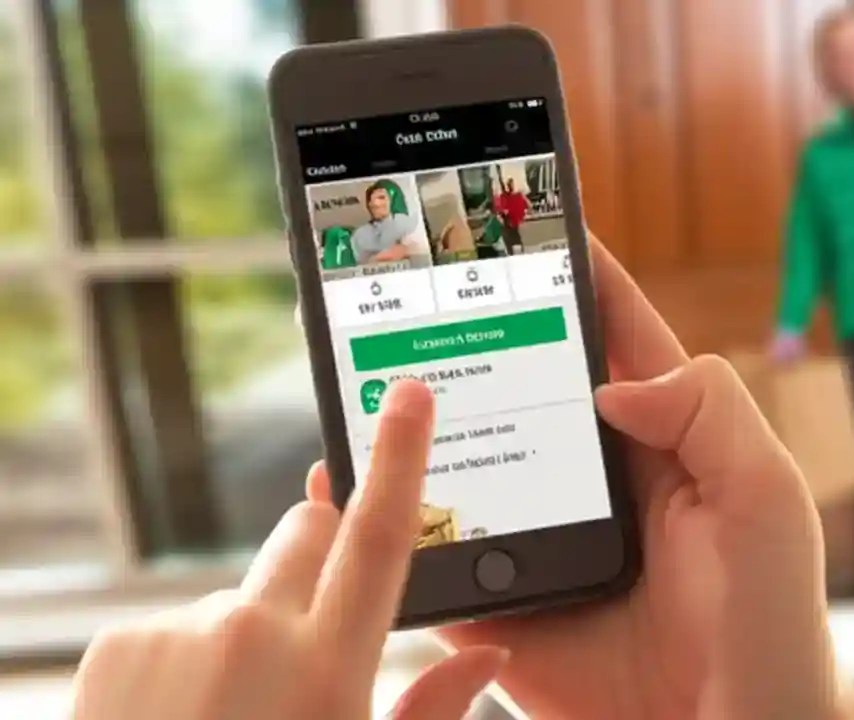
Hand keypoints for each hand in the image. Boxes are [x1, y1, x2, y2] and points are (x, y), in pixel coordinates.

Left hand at [72, 383, 507, 719]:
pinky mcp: (116, 645)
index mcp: (327, 668)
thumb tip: (491, 656)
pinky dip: (189, 657)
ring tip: (235, 716)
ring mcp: (177, 634)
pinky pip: (178, 626)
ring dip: (249, 630)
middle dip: (324, 552)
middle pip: (308, 533)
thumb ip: (429, 710)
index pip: (380, 537)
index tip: (409, 396)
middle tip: (320, 629)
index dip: (401, 459)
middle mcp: (251, 632)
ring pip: (241, 595)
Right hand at [337, 240, 853, 717]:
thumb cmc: (773, 623)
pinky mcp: (506, 608)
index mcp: (662, 438)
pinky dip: (390, 528)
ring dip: (416, 428)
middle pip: (520, 387)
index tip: (524, 213)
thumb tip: (614, 379)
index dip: (573, 271)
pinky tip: (348, 495)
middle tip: (406, 286)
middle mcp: (595, 477)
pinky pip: (436, 562)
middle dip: (469, 335)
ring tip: (360, 379)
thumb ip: (711, 417)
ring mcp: (545, 539)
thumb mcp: (766, 501)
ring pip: (465, 465)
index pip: (612, 332)